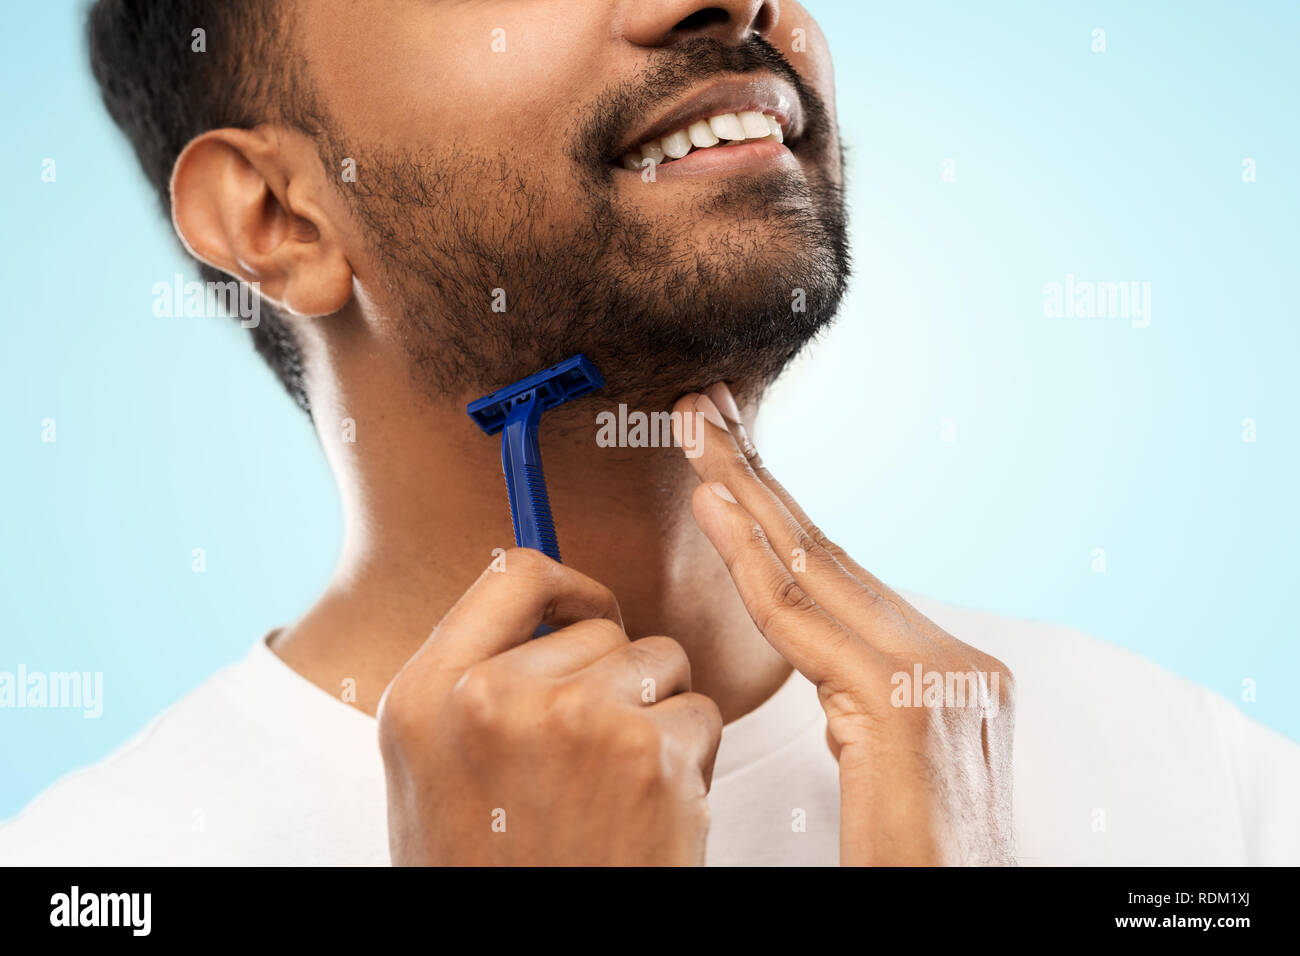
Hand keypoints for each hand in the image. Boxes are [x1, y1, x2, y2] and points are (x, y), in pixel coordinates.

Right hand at [376, 548, 722, 865]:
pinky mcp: (646, 756)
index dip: (567, 586)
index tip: (589, 613)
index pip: (513, 573)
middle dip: (618, 677)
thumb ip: (475, 682)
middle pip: (601, 625)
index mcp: (424, 695)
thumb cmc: (492, 874)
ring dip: (659, 715)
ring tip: (618, 790)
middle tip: (595, 759)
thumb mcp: (437, 772)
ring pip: (660, 661)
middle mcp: (491, 696)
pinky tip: (650, 815)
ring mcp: (573, 720)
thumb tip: (553, 599)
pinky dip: (691, 759)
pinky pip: (700, 712)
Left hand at [675, 384, 1015, 865]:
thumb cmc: (917, 862)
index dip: (780, 507)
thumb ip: (861, 701)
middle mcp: (953, 654)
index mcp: (949, 664)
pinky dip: (751, 558)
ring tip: (696, 433)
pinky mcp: (906, 701)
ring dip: (744, 491)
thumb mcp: (887, 764)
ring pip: (815, 567)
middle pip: (830, 550)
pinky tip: (714, 505)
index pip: (845, 571)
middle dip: (758, 474)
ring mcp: (938, 672)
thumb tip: (824, 675)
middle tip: (705, 409)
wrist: (955, 913)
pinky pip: (805, 620)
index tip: (732, 455)